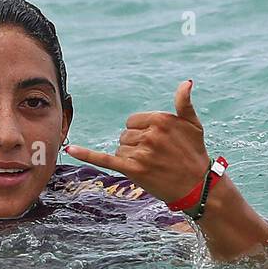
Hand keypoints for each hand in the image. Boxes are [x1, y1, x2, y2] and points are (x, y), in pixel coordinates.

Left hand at [65, 79, 210, 204]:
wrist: (196, 186)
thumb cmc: (194, 153)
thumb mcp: (193, 125)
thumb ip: (184, 103)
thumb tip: (185, 83)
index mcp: (161, 120)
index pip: (132, 121)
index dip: (141, 132)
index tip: (156, 142)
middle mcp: (150, 135)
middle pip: (125, 135)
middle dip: (136, 145)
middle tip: (156, 156)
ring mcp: (141, 153)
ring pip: (120, 149)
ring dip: (130, 157)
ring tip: (152, 165)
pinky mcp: (133, 169)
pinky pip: (105, 159)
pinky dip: (87, 154)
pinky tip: (71, 149)